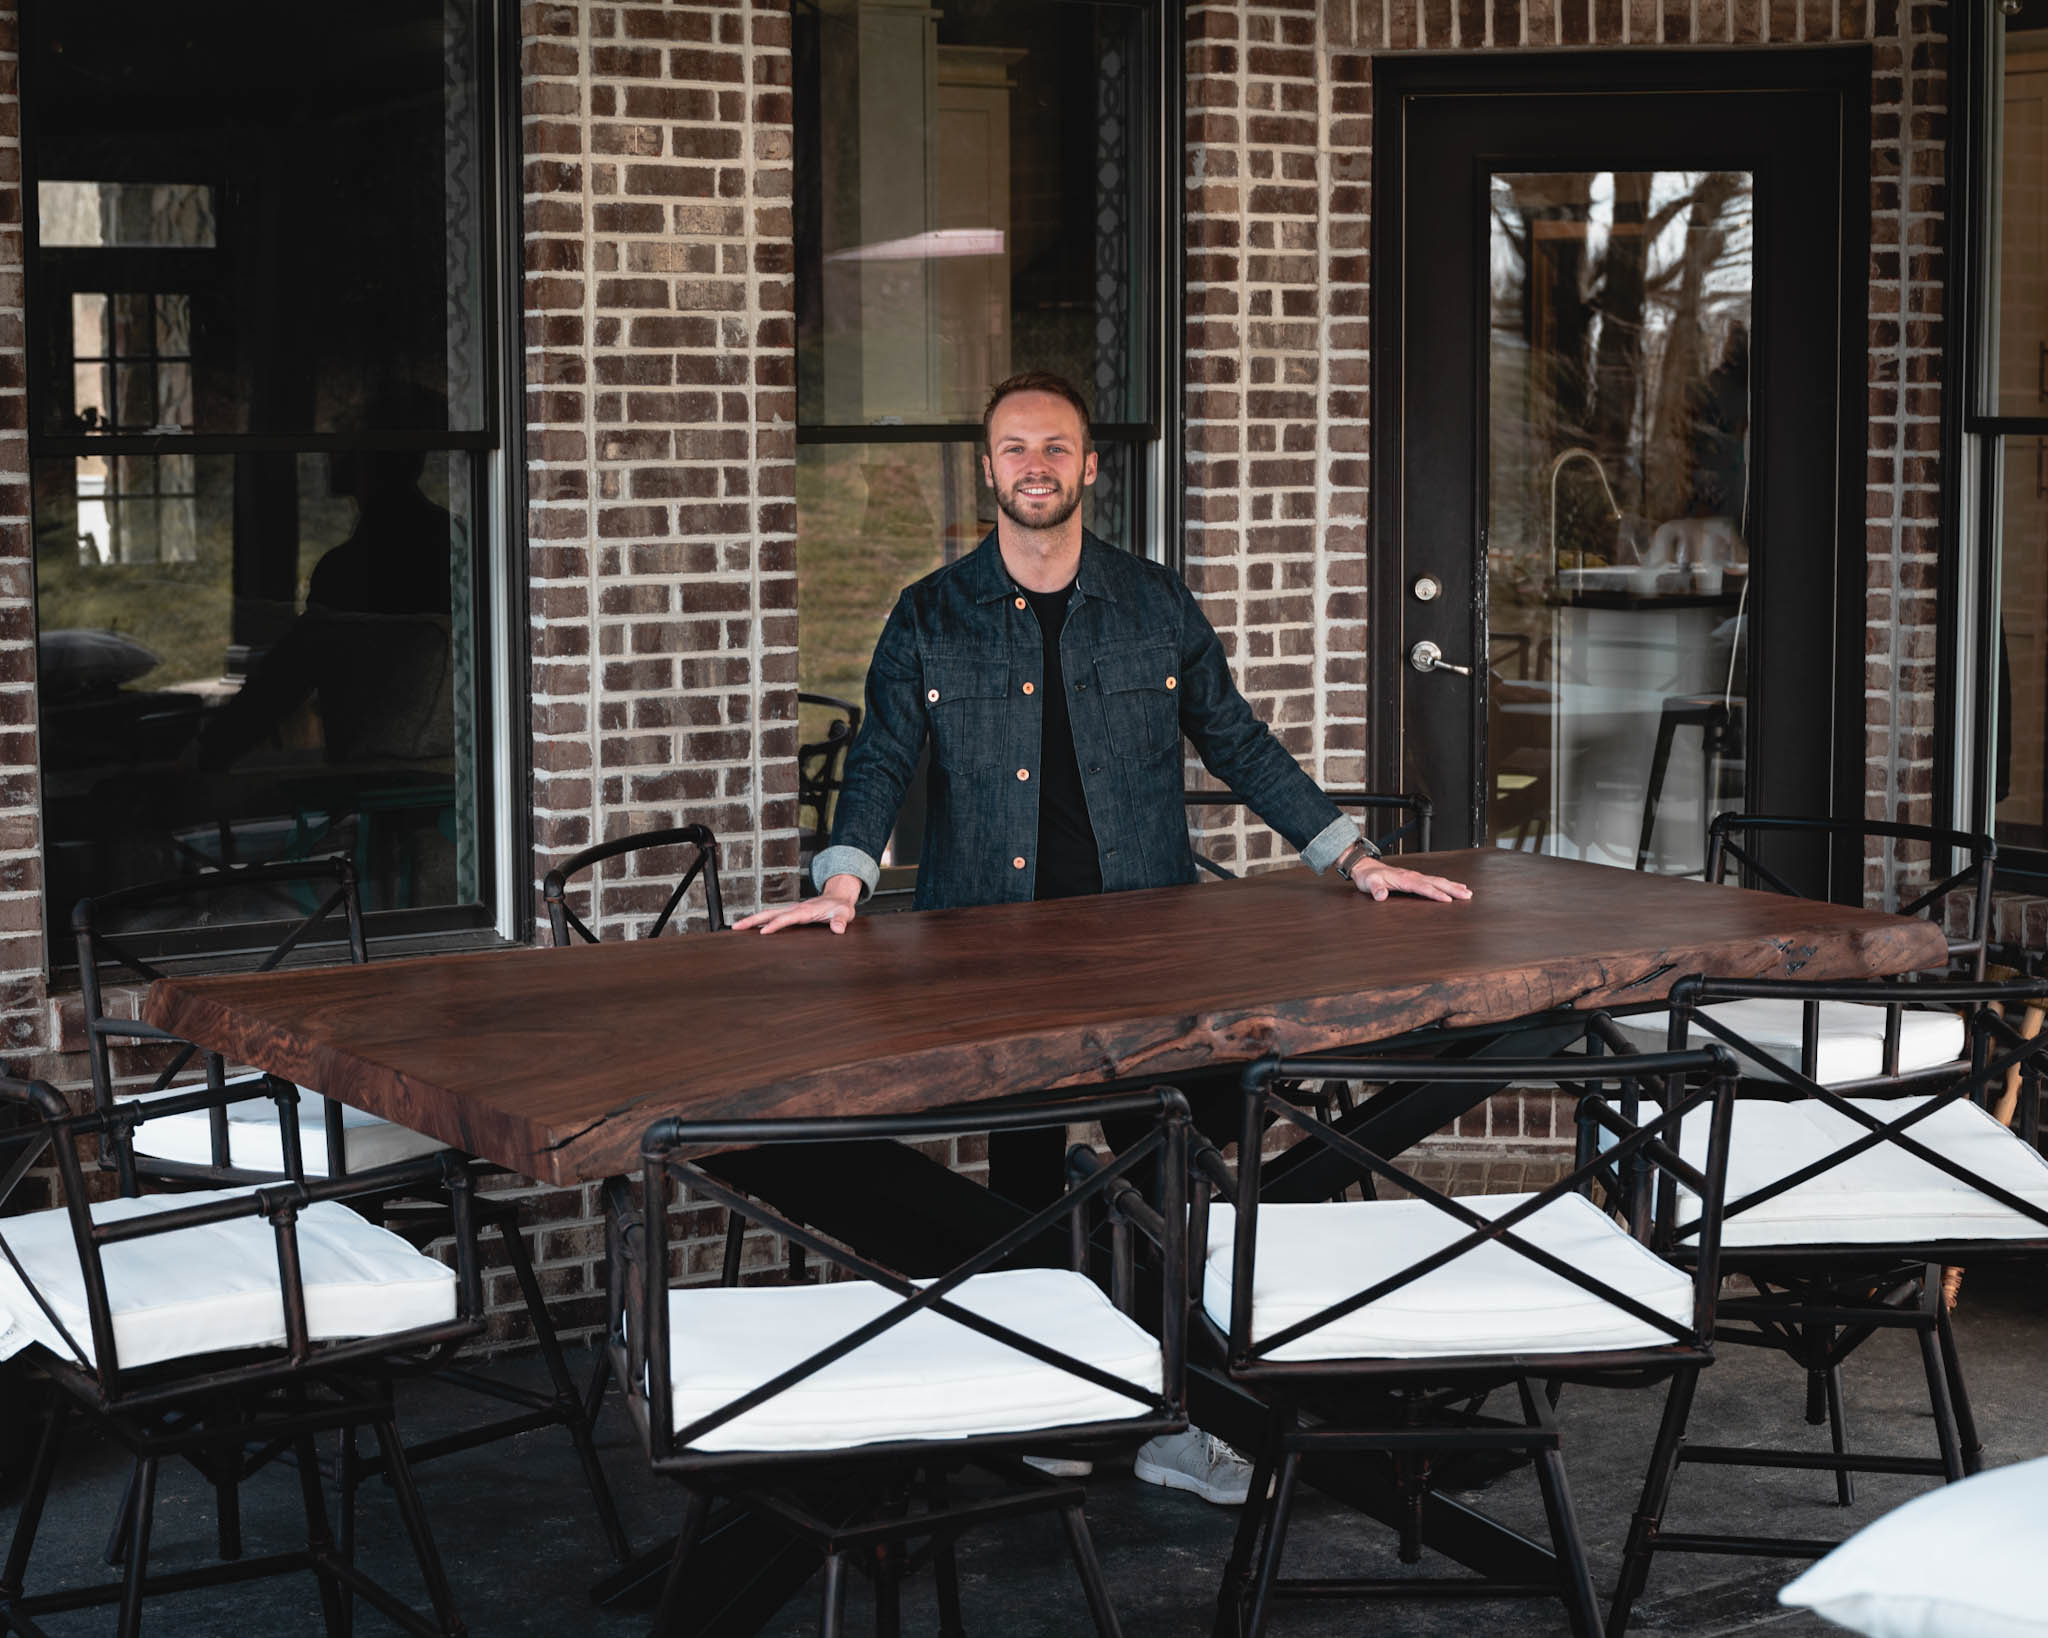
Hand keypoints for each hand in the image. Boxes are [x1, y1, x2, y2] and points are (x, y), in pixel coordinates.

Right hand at [733, 876, 860, 934]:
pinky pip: (773, 917)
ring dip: (752, 920)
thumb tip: (838, 928)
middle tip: (736, 927)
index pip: (787, 918)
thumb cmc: (841, 906)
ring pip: (768, 914)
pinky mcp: (791, 913)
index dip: (775, 925)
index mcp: (805, 910)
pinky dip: (760, 921)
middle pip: (770, 913)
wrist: (838, 897)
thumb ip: (841, 920)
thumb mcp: (845, 913)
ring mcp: (791, 910)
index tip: (763, 932)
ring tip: (736, 927)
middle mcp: (795, 909)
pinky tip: (752, 928)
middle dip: (753, 920)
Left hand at [1349, 859, 1471, 903]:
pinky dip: (1445, 885)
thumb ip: (1376, 889)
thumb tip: (1381, 895)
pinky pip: (1433, 881)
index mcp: (1404, 878)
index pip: (1423, 887)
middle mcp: (1413, 876)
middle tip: (1467, 895)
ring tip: (1466, 892)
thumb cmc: (1368, 876)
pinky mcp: (1415, 878)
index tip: (1448, 900)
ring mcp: (1415, 876)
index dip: (1435, 894)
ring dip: (1452, 886)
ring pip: (1437, 881)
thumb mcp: (1369, 883)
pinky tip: (1452, 888)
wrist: (1365, 867)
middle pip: (1436, 882)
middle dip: (1452, 889)